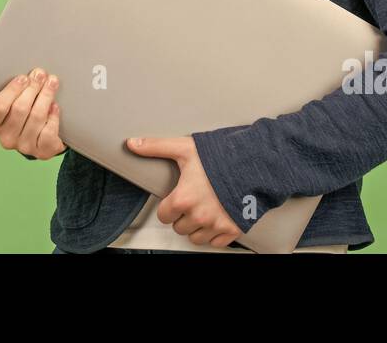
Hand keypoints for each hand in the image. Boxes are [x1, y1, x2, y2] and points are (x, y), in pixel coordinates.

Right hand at [0, 65, 65, 158]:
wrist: (37, 129)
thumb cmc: (13, 106)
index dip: (11, 91)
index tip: (23, 76)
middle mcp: (5, 138)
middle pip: (19, 110)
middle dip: (33, 89)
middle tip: (41, 73)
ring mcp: (24, 147)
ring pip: (36, 119)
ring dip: (46, 97)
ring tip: (52, 82)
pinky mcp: (42, 152)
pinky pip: (48, 135)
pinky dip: (53, 118)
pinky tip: (55, 106)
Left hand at [126, 136, 242, 247]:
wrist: (254, 164)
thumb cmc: (221, 157)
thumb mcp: (185, 148)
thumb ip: (156, 147)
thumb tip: (132, 144)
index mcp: (183, 199)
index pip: (163, 215)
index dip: (168, 206)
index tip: (176, 198)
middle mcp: (198, 216)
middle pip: (179, 227)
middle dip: (183, 216)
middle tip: (192, 201)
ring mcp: (215, 225)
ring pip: (195, 238)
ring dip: (196, 227)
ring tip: (203, 209)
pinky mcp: (232, 230)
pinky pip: (216, 243)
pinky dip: (215, 234)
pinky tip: (217, 218)